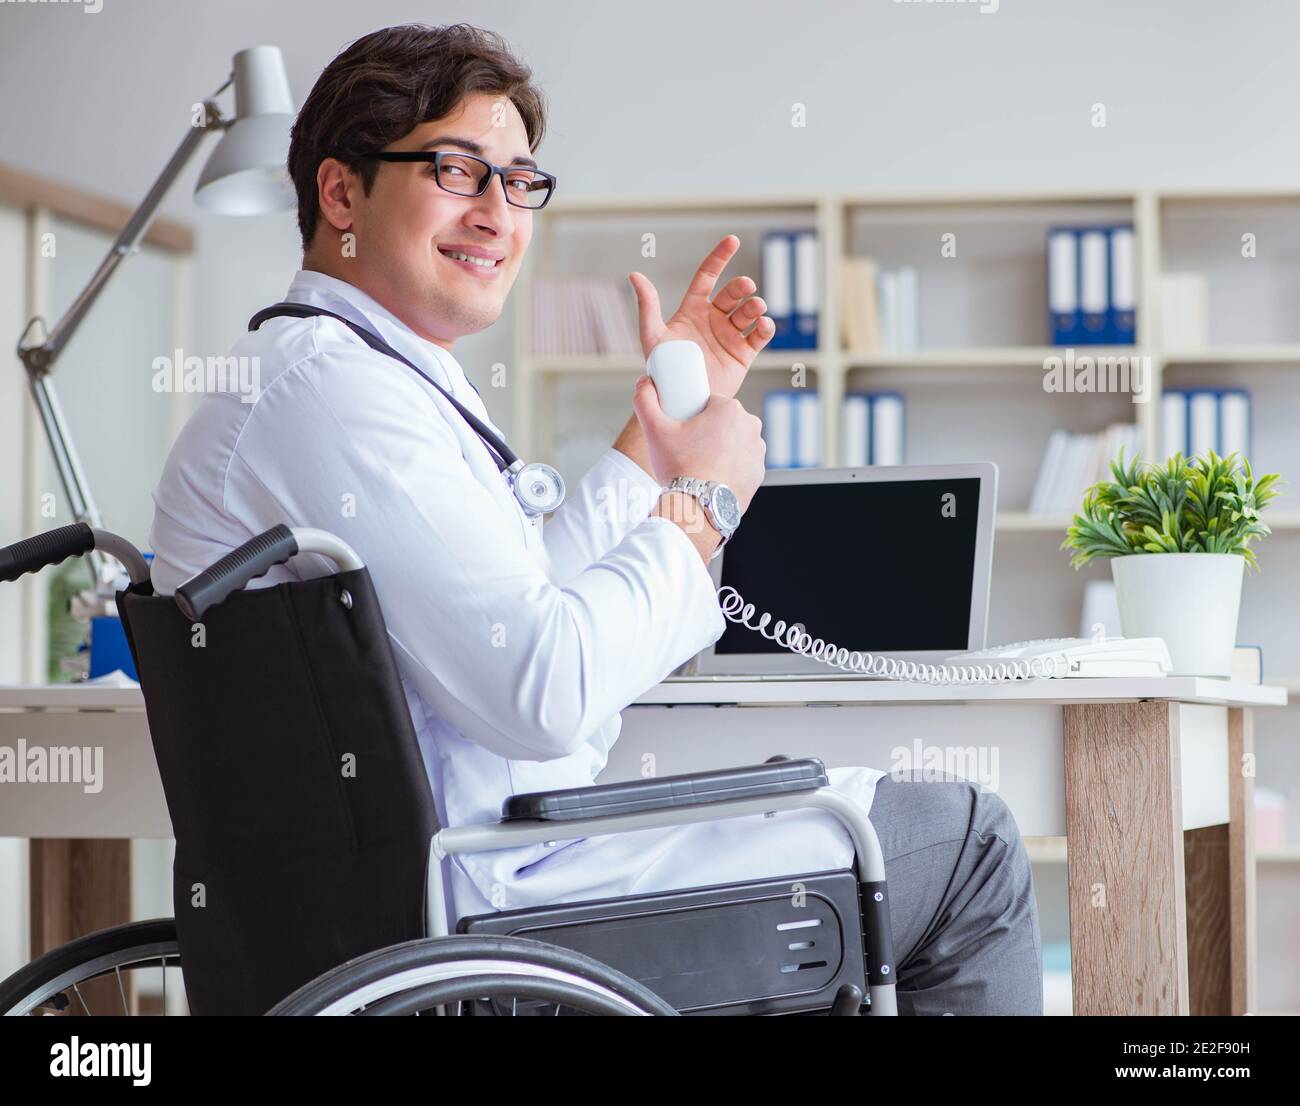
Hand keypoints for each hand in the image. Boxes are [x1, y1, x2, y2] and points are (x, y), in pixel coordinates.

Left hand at [629, 235, 774, 398]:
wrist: (680, 400)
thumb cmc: (662, 370)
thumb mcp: (652, 336)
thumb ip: (647, 305)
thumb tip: (634, 274)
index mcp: (692, 309)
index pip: (708, 275)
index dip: (720, 257)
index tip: (732, 240)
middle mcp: (713, 319)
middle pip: (732, 293)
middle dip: (741, 287)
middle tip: (746, 288)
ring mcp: (730, 335)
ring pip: (749, 312)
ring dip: (755, 305)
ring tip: (756, 309)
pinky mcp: (743, 354)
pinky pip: (759, 336)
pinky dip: (766, 327)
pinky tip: (764, 325)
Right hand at [632, 375, 765, 513]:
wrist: (697, 509)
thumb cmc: (680, 468)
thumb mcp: (655, 431)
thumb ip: (645, 401)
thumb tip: (643, 383)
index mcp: (730, 409)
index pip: (710, 403)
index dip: (694, 415)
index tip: (683, 430)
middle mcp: (751, 426)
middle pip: (723, 422)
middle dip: (708, 432)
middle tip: (688, 449)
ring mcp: (758, 452)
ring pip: (733, 442)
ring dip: (721, 449)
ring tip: (700, 464)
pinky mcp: (759, 473)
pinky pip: (742, 464)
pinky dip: (729, 468)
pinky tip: (712, 477)